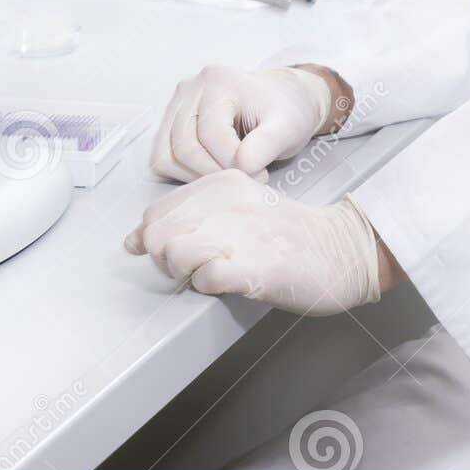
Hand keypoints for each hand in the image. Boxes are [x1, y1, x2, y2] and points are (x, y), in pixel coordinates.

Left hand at [124, 170, 381, 313]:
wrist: (337, 250)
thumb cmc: (285, 234)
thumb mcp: (236, 209)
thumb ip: (187, 218)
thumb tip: (132, 239)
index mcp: (221, 183)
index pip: (156, 212)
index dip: (160, 239)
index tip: (183, 249)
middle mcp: (226, 201)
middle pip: (157, 235)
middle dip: (167, 259)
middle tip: (200, 265)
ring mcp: (238, 233)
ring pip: (173, 255)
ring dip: (187, 274)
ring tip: (217, 272)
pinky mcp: (251, 267)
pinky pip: (203, 279)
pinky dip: (209, 287)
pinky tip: (232, 280)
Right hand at [149, 64, 336, 182]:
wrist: (282, 103)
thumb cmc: (285, 112)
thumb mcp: (288, 126)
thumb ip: (268, 142)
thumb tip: (242, 164)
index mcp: (217, 80)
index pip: (212, 134)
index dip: (234, 163)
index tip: (261, 173)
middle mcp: (189, 88)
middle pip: (184, 148)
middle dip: (216, 172)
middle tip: (248, 176)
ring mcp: (175, 106)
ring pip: (166, 157)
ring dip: (198, 176)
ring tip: (232, 172)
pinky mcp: (169, 126)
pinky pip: (162, 160)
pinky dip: (185, 174)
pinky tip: (215, 167)